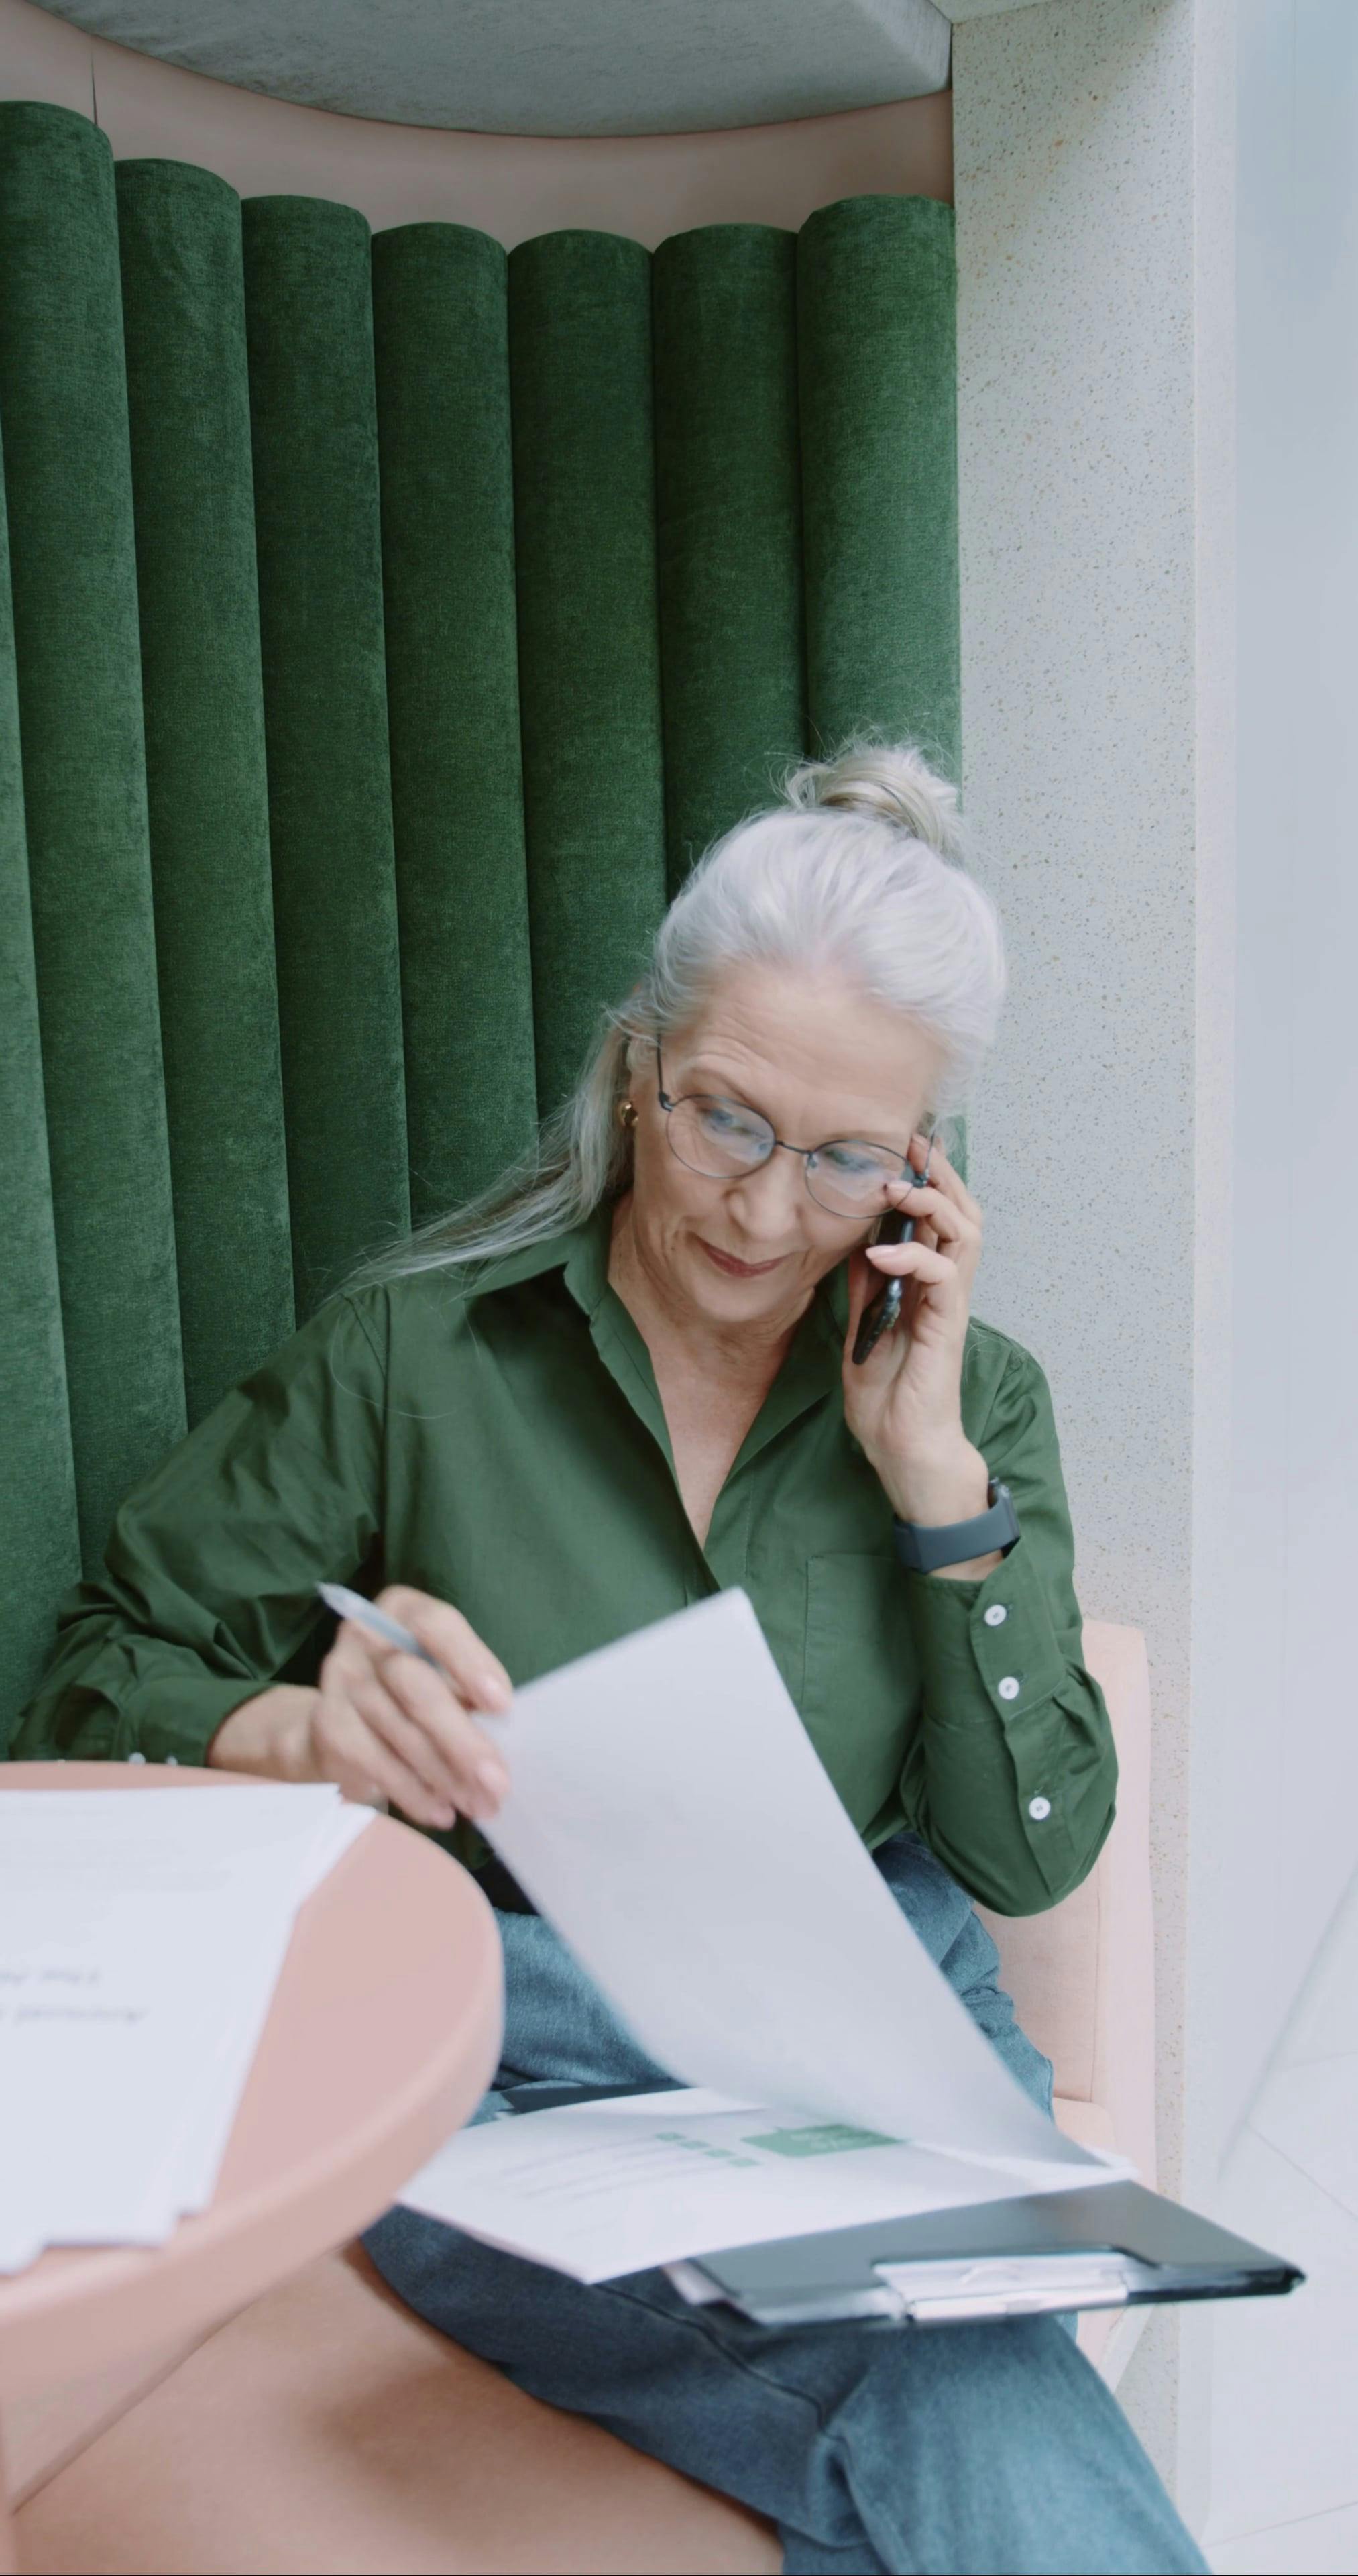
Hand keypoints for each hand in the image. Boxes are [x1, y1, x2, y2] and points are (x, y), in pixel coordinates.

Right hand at [207, 1585, 511, 1830]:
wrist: (339, 1724)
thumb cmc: (411, 1692)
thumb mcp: (442, 1674)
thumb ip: (469, 1690)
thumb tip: (509, 1735)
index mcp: (402, 1610)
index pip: (436, 1624)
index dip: (470, 1662)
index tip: (502, 1706)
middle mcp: (364, 1637)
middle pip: (415, 1685)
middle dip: (461, 1738)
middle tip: (497, 1781)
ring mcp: (340, 1680)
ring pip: (399, 1732)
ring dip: (445, 1776)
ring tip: (479, 1804)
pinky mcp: (330, 1725)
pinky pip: (377, 1764)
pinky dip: (414, 1793)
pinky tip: (441, 1812)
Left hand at [841, 1133, 986, 1521]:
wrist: (902, 1449)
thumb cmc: (887, 1397)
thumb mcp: (862, 1327)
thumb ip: (864, 1285)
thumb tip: (854, 1241)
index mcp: (926, 1286)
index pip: (937, 1218)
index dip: (925, 1179)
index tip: (898, 1147)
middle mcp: (945, 1289)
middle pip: (963, 1212)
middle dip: (938, 1173)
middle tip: (909, 1144)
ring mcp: (949, 1307)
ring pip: (965, 1233)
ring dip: (931, 1203)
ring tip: (895, 1188)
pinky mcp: (946, 1327)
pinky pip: (943, 1275)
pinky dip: (913, 1255)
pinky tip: (879, 1251)